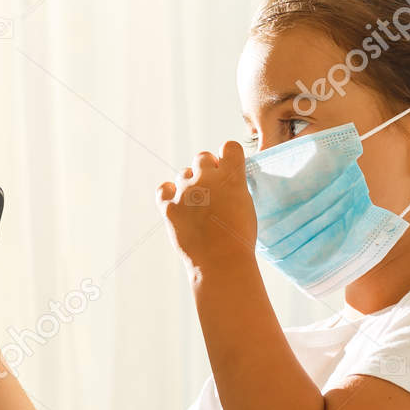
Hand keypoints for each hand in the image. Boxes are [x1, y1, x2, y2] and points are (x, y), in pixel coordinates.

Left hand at [158, 140, 257, 274]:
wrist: (222, 262)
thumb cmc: (239, 239)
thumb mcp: (245, 205)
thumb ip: (233, 187)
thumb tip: (223, 181)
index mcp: (232, 176)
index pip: (229, 147)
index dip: (227, 157)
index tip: (226, 170)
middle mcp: (207, 178)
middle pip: (202, 158)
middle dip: (206, 170)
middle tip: (210, 191)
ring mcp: (186, 191)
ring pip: (183, 174)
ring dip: (189, 184)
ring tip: (196, 207)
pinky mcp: (169, 207)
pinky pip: (163, 189)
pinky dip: (168, 194)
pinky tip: (176, 204)